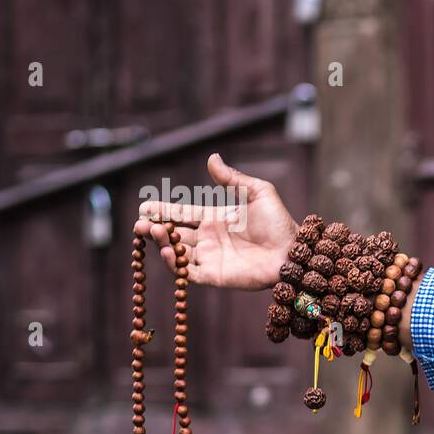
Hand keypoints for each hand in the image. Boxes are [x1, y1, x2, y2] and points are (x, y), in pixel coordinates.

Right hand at [132, 153, 298, 289]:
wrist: (293, 250)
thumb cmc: (279, 222)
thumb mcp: (257, 193)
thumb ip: (232, 179)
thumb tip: (212, 157)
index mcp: (214, 218)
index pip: (181, 214)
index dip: (162, 211)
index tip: (144, 207)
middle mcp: (208, 239)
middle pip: (174, 234)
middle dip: (154, 229)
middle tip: (140, 225)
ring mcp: (211, 258)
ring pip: (178, 253)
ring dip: (163, 244)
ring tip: (153, 234)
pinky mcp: (216, 276)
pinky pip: (189, 273)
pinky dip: (176, 265)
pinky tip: (168, 252)